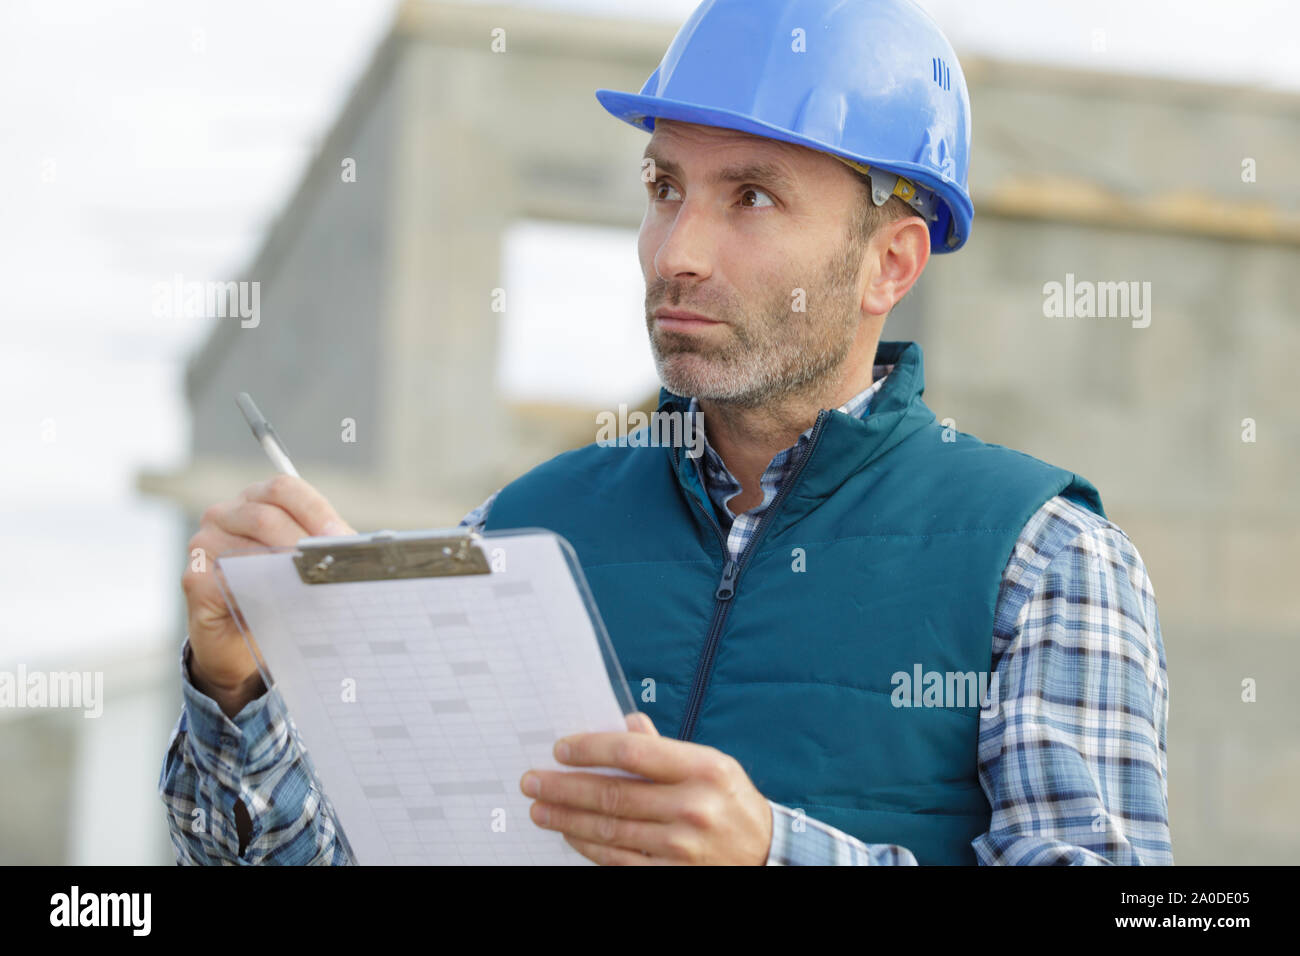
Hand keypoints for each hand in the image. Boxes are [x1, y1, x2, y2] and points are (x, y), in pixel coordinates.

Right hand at [181, 473, 353, 716]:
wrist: (241, 645)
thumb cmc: (278, 596)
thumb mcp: (304, 566)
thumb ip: (321, 548)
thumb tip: (350, 544)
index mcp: (255, 500)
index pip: (284, 489)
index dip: (315, 511)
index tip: (340, 537)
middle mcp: (224, 515)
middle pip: (266, 517)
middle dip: (303, 543)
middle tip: (332, 566)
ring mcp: (203, 543)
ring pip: (249, 550)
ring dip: (285, 571)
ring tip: (314, 588)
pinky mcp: (193, 577)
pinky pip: (230, 580)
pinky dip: (259, 592)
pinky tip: (280, 606)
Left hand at [519, 712, 773, 864]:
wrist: (766, 855)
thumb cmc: (731, 802)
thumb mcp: (711, 764)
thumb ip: (665, 748)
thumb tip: (626, 722)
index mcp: (704, 768)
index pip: (634, 752)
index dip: (591, 748)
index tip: (561, 749)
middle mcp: (693, 807)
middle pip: (613, 794)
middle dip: (565, 787)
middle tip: (533, 780)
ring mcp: (682, 846)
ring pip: (610, 830)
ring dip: (567, 818)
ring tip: (540, 807)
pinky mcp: (672, 875)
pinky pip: (618, 861)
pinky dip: (588, 848)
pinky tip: (569, 834)